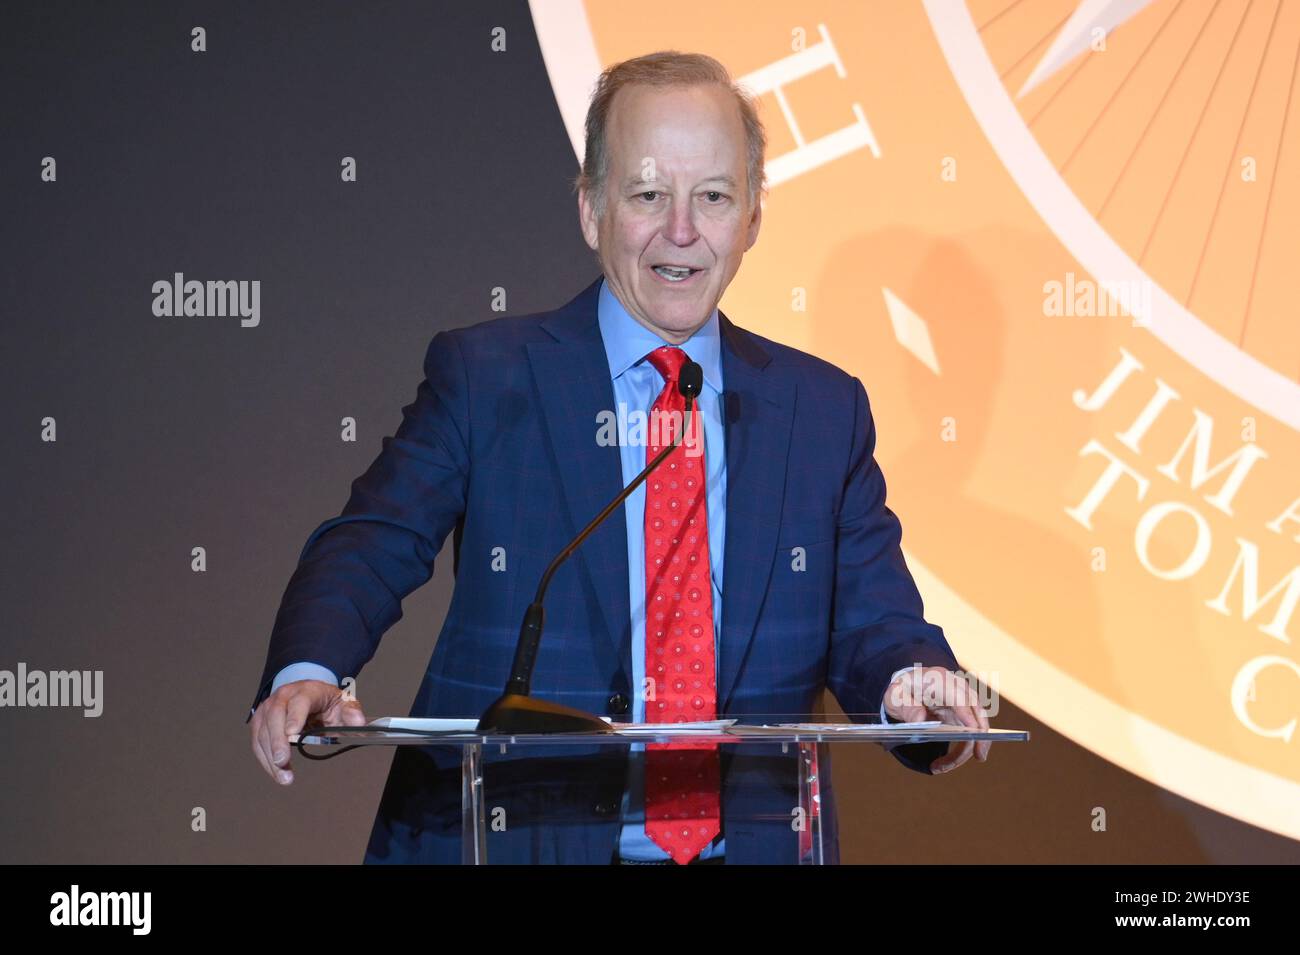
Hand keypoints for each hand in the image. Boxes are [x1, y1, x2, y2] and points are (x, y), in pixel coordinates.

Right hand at [250, 679, 367, 784]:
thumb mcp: (343, 701)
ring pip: (263, 732)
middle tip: (282, 761)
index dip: (295, 717)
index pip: (299, 701)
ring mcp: (268, 708)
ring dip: (270, 757)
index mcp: (306, 690)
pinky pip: (258, 742)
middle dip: (277, 740)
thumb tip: (358, 722)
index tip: (292, 735)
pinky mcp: (260, 721)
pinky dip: (265, 760)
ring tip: (284, 777)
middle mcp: (283, 696)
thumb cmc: (326, 700)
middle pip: (275, 716)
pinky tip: (276, 773)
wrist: (308, 694)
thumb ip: (352, 711)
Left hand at [883, 665, 989, 773]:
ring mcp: (962, 702)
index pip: (960, 697)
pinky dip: (961, 749)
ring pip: (975, 727)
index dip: (969, 716)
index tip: (975, 734)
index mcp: (939, 680)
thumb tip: (920, 721)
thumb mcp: (896, 697)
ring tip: (941, 767)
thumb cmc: (902, 689)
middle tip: (979, 757)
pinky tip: (944, 763)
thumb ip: (907, 707)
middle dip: (980, 736)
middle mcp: (956, 688)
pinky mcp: (962, 715)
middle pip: (977, 712)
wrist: (906, 686)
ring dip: (965, 749)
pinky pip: (968, 734)